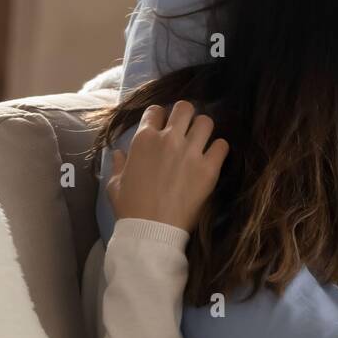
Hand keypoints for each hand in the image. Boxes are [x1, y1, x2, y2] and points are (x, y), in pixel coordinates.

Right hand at [105, 101, 228, 232]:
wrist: (151, 230)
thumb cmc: (130, 207)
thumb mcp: (115, 183)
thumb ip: (118, 164)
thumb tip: (119, 153)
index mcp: (144, 140)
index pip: (156, 111)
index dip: (160, 117)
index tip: (163, 126)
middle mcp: (168, 140)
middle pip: (185, 108)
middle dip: (185, 115)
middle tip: (186, 129)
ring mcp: (190, 152)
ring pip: (206, 122)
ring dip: (203, 129)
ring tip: (201, 141)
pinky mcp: (209, 168)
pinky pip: (222, 145)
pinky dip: (219, 149)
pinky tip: (213, 157)